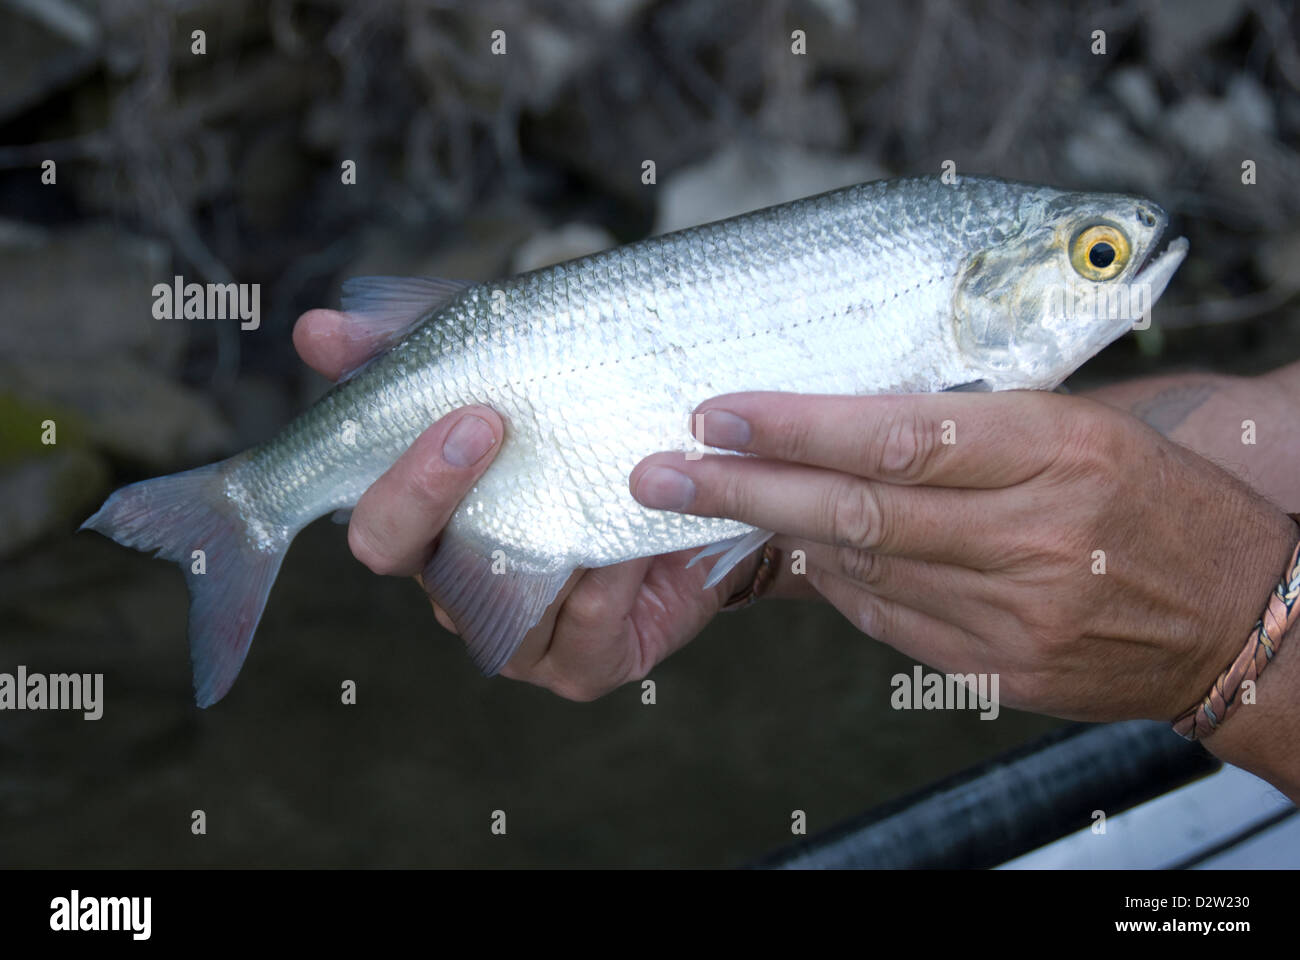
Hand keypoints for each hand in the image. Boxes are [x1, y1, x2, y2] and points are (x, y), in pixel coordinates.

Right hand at [292, 309, 764, 699]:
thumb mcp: (511, 377)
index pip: (374, 517)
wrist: (698, 500)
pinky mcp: (581, 664)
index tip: (464, 411)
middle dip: (433, 492)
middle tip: (488, 426)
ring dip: (548, 534)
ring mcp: (515, 633)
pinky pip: (581, 629)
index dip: (403, 471)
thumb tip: (316, 330)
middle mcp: (457, 585)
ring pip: (499, 599)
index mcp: (431, 527)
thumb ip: (419, 349)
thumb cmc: (587, 441)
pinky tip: (635, 540)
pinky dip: (608, 581)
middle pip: (404, 556)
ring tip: (605, 475)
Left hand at [629, 390, 1297, 722]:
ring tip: (702, 507)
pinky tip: (794, 556)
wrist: (1236, 620)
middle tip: (660, 473)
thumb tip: (846, 425)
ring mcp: (1014, 614)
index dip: (797, 426)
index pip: (899, 436)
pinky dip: (835, 585)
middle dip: (745, 490)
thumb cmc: (1157, 503)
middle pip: (858, 510)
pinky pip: (888, 623)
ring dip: (775, 538)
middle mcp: (1031, 535)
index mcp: (1056, 451)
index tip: (720, 413)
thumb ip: (970, 428)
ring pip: (862, 569)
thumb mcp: (1083, 430)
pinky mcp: (999, 669)